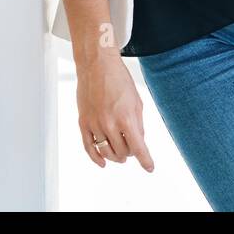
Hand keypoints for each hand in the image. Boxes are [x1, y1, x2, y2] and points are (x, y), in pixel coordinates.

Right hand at [76, 54, 154, 170]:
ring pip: (107, 152)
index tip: (150, 168)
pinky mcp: (83, 123)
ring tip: (121, 155)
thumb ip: (138, 124)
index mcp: (126, 118)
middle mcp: (109, 124)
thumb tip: (138, 142)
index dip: (145, 160)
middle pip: (123, 152)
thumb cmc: (119, 81)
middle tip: (133, 148)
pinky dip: (96, 158)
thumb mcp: (137, 102)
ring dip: (116, 156)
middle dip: (130, 153)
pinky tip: (103, 163)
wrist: (97, 66)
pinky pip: (89, 147)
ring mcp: (95, 124)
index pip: (138, 148)